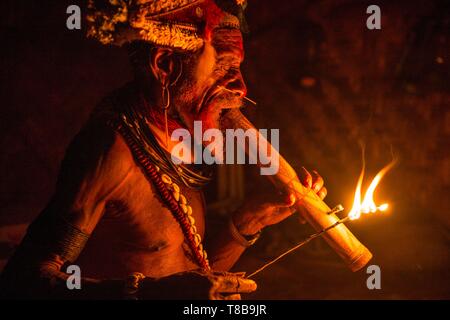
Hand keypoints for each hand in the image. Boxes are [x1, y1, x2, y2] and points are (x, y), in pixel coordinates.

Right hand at [140, 270, 256, 299]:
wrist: (159, 295)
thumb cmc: (180, 281)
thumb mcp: (201, 273)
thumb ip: (223, 275)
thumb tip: (244, 274)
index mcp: (212, 283)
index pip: (238, 285)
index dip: (248, 285)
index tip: (253, 285)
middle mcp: (212, 298)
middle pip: (236, 299)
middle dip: (234, 295)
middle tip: (221, 292)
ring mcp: (208, 309)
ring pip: (230, 306)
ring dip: (226, 302)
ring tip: (211, 297)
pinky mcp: (203, 313)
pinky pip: (220, 310)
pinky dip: (217, 305)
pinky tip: (209, 300)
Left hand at [233, 167, 326, 234]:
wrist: (255, 217)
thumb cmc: (256, 204)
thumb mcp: (266, 200)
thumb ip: (278, 199)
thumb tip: (292, 199)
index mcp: (284, 177)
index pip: (299, 171)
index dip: (306, 175)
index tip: (307, 184)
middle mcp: (293, 183)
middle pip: (312, 178)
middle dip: (317, 182)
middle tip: (314, 191)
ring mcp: (298, 194)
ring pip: (315, 190)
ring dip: (320, 194)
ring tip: (316, 202)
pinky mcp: (299, 205)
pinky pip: (312, 204)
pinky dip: (313, 210)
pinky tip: (302, 220)